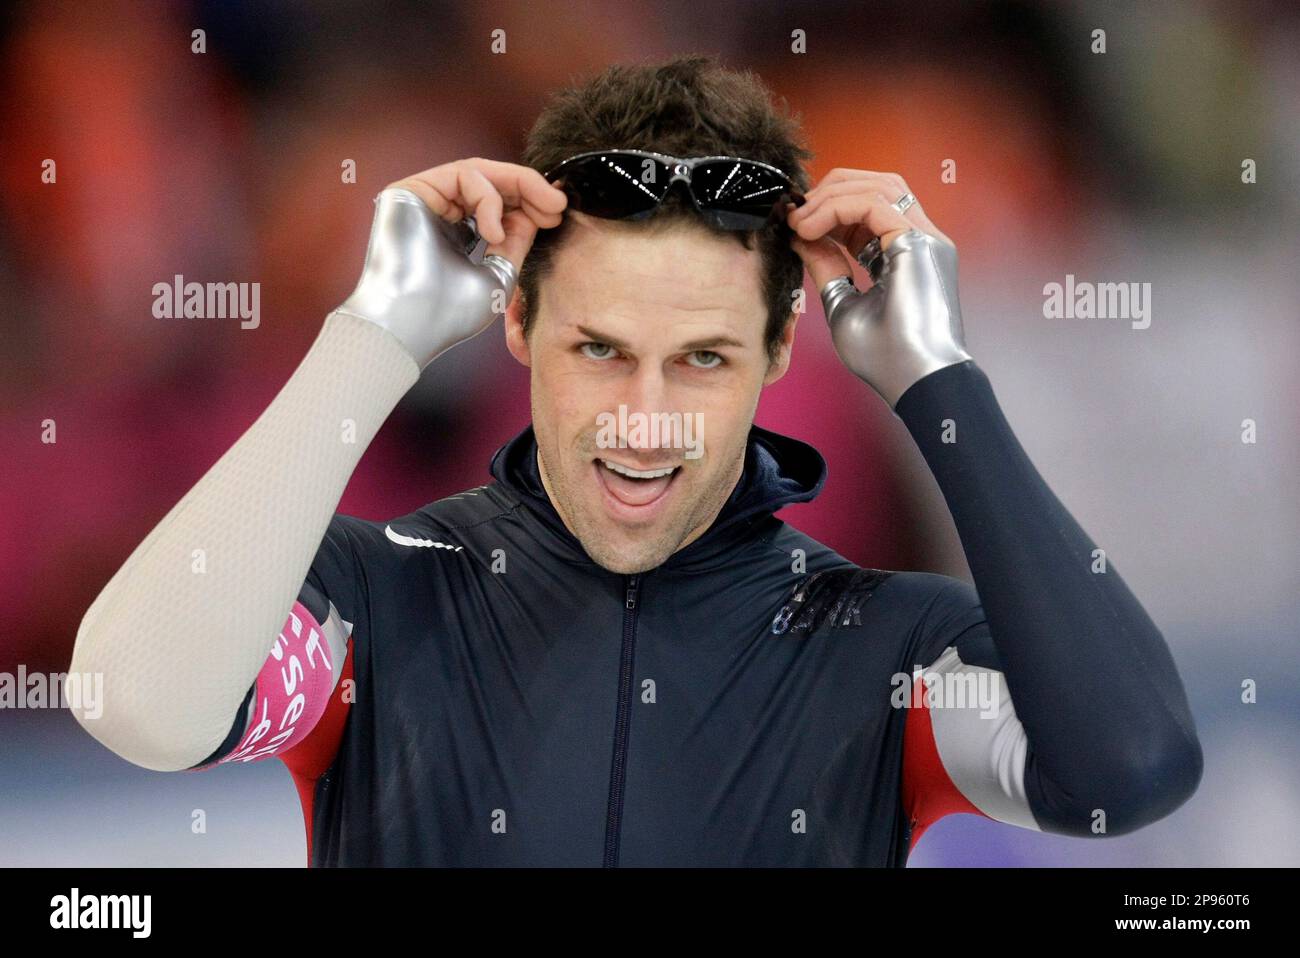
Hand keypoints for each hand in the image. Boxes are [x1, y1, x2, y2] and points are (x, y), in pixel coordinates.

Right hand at [333, 158, 566, 368]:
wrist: (413, 327)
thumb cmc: (449, 313)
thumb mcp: (499, 274)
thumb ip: (516, 242)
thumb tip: (537, 213)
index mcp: (454, 232)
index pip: (496, 202)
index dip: (529, 201)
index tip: (558, 213)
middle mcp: (437, 210)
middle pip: (489, 180)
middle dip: (529, 188)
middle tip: (558, 202)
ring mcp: (423, 198)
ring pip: (478, 172)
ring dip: (517, 188)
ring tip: (541, 214)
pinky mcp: (410, 189)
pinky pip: (462, 176)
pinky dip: (487, 199)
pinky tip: (494, 232)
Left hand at [786, 169, 970, 408]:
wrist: (915, 382)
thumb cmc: (887, 358)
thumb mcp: (843, 304)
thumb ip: (826, 267)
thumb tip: (802, 237)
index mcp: (904, 253)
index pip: (868, 208)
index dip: (828, 208)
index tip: (794, 226)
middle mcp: (919, 239)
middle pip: (876, 185)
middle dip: (830, 192)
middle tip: (795, 215)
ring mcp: (925, 238)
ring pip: (879, 185)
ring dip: (833, 196)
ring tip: (801, 221)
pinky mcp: (921, 242)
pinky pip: (875, 203)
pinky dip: (838, 208)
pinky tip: (811, 228)